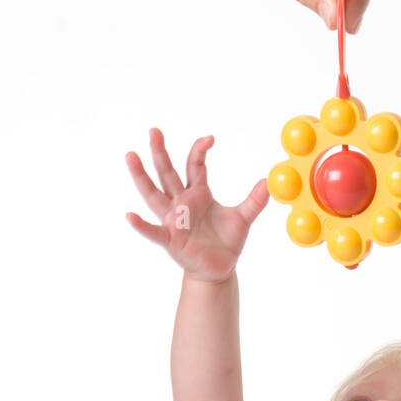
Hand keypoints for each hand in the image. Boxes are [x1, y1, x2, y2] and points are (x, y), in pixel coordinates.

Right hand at [125, 129, 268, 281]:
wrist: (219, 270)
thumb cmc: (226, 242)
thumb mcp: (243, 219)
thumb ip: (254, 201)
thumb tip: (270, 183)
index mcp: (198, 193)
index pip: (195, 165)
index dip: (200, 151)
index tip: (210, 139)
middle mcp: (181, 203)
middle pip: (168, 173)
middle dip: (160, 152)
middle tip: (154, 130)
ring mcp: (173, 220)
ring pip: (153, 195)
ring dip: (141, 176)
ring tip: (130, 155)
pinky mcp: (170, 240)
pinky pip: (153, 231)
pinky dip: (142, 225)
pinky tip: (130, 216)